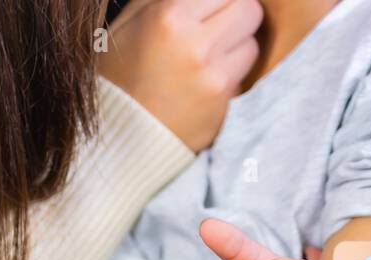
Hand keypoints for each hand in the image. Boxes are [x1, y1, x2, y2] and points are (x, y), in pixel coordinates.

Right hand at [98, 0, 262, 152]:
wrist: (120, 136)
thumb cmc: (118, 76)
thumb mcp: (129, 23)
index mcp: (169, 16)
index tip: (212, 6)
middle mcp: (196, 44)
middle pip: (249, 10)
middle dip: (237, 13)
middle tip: (221, 24)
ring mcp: (214, 77)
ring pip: (251, 44)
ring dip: (238, 45)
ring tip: (211, 55)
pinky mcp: (224, 103)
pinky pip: (243, 77)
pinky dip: (231, 75)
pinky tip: (207, 80)